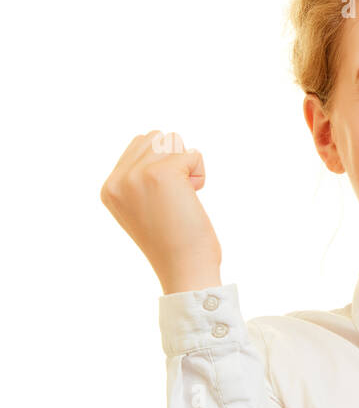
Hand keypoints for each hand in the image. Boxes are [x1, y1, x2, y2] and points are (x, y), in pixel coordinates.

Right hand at [101, 130, 222, 293]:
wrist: (184, 269)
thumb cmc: (174, 243)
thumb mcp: (143, 208)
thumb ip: (139, 179)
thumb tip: (155, 139)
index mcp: (109, 187)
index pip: (139, 145)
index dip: (163, 165)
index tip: (164, 199)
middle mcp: (118, 179)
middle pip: (156, 138)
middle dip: (174, 161)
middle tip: (176, 196)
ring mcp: (137, 175)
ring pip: (173, 142)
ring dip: (187, 166)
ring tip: (183, 197)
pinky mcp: (161, 173)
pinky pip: (194, 155)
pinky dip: (200, 174)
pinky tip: (193, 198)